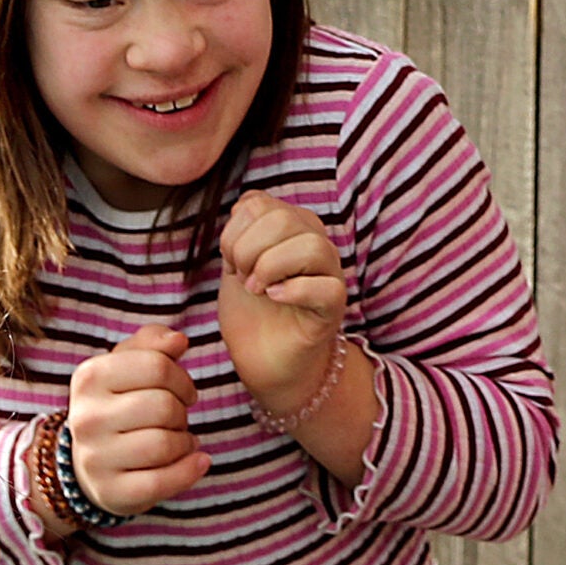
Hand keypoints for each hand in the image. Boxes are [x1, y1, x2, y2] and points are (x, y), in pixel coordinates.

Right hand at [62, 326, 210, 518]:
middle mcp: (86, 418)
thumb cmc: (119, 404)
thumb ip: (153, 342)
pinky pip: (162, 482)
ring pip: (166, 444)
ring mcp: (95, 458)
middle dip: (182, 411)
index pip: (157, 365)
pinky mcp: (110, 493)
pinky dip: (189, 470)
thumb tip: (178, 340)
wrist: (88, 463)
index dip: (181, 378)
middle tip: (175, 418)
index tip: (181, 390)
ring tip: (179, 439)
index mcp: (89, 377)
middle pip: (164, 406)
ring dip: (185, 440)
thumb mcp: (128, 365)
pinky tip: (198, 460)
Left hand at [218, 191, 347, 417]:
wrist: (264, 361)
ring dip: (270, 268)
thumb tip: (242, 206)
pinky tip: (275, 299)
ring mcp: (329, 273)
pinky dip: (293, 291)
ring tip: (257, 290)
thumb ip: (239, 232)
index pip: (258, 203)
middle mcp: (314, 242)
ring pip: (311, 246)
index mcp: (290, 226)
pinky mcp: (334, 306)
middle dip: (248, 249)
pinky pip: (325, 287)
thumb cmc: (252, 313)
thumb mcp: (235, 266)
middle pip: (283, 218)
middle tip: (243, 279)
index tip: (231, 263)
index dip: (234, 231)